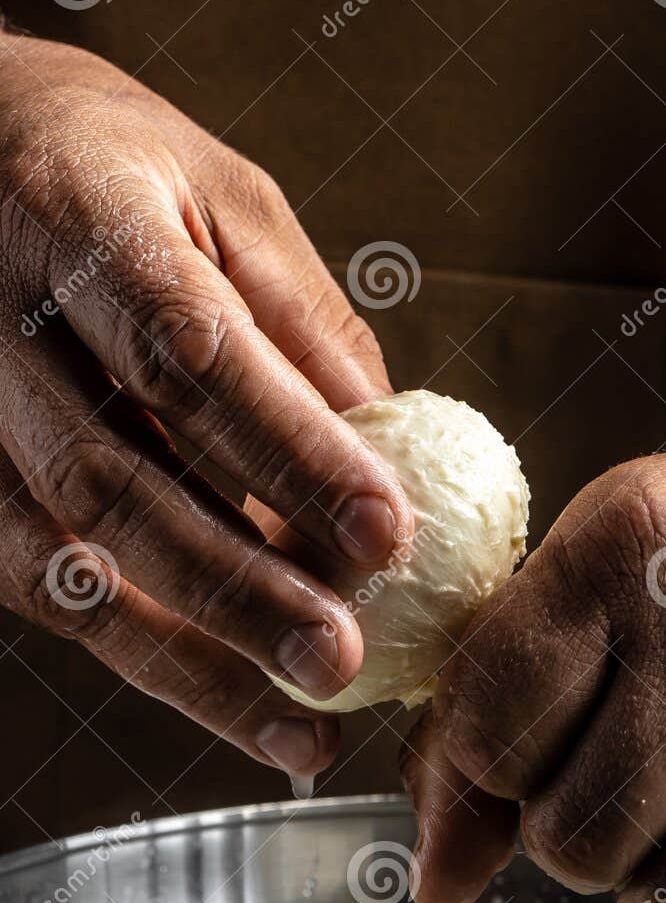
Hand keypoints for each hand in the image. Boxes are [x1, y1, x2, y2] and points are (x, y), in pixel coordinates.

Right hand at [0, 34, 411, 777]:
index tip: (388, 532)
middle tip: (339, 660)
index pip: (190, 354)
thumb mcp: (226, 199)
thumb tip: (390, 453)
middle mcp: (0, 325)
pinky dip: (143, 654)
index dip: (289, 451)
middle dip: (235, 586)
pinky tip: (230, 698)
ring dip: (186, 660)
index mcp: (84, 223)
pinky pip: (42, 586)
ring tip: (296, 730)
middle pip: (112, 481)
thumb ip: (305, 322)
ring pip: (60, 563)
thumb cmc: (118, 171)